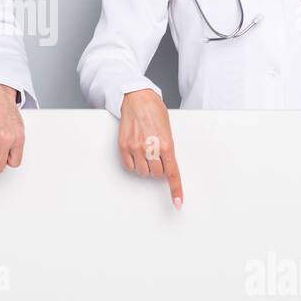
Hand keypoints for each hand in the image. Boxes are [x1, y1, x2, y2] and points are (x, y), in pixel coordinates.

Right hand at [118, 89, 182, 207]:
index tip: (177, 202)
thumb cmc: (154, 111)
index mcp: (166, 144)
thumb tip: (167, 165)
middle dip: (158, 168)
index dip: (176, 190)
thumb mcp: (168, 130)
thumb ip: (167, 149)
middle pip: (157, 174)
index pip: (172, 173)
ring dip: (145, 167)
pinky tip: (136, 153)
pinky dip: (133, 164)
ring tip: (146, 152)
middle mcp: (150, 148)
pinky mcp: (123, 146)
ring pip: (143, 172)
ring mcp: (135, 148)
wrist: (136, 98)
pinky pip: (129, 167)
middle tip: (157, 156)